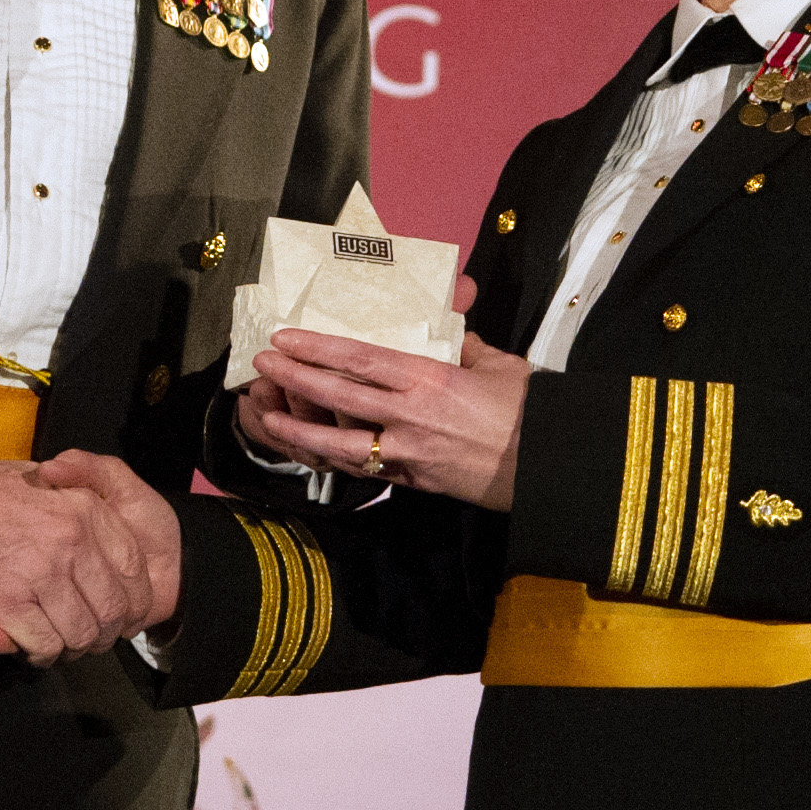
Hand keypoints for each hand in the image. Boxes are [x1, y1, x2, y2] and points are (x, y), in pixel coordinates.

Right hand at [0, 441, 158, 664]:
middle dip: (102, 632)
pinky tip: (28, 647)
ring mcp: (41, 572)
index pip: (133, 567)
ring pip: (80, 633)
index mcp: (84, 509)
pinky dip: (39, 653)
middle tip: (87, 639)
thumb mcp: (37, 478)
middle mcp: (72, 540)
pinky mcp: (7, 600)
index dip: (132, 599)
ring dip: (70, 647)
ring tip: (56, 645)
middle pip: (113, 608)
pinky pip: (44, 644)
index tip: (120, 614)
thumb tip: (96, 525)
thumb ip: (71, 498)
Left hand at [251, 319, 529, 510]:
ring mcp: (408, 452)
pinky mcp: (414, 480)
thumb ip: (462, 345)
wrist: (548, 467)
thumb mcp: (496, 364)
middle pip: (338, 395)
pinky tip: (311, 453)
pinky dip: (333, 461)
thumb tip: (447, 329)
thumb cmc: (529, 411)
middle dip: (294, 378)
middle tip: (262, 364)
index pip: (358, 358)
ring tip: (268, 415)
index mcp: (428, 378)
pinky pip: (363, 469)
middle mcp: (410, 415)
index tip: (286, 337)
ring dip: (299, 430)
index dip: (317, 348)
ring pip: (339, 443)